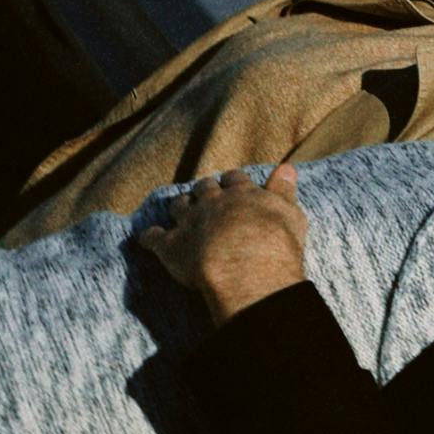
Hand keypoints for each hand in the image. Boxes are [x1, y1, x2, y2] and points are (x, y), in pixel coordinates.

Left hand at [141, 163, 308, 325]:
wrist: (248, 266)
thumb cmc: (275, 242)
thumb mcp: (289, 212)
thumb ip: (284, 190)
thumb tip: (287, 167)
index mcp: (241, 193)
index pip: (235, 179)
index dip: (232, 181)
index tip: (231, 183)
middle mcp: (213, 202)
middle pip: (204, 188)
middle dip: (203, 190)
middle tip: (203, 194)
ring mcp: (190, 222)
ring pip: (179, 206)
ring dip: (179, 206)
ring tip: (178, 209)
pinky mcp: (171, 246)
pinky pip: (154, 238)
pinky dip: (149, 237)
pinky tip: (144, 237)